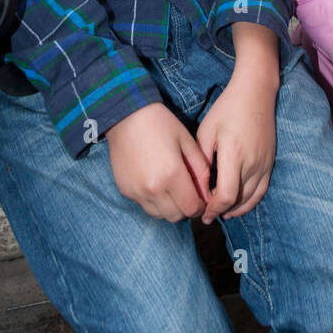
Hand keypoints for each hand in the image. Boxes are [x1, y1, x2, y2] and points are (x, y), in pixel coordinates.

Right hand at [105, 103, 211, 221]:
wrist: (126, 116)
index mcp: (172, 175)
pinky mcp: (125, 191)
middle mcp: (153, 189)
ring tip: (170, 187)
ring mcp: (137, 192)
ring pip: (160, 215)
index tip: (201, 196)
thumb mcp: (188, 141)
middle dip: (185, 208)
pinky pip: (144, 206)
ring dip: (169, 207)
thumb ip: (201, 170)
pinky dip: (153, 201)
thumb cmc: (161, 124)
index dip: (200, 205)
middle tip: (187, 191)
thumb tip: (207, 194)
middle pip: (176, 216)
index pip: (192, 209)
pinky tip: (154, 181)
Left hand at [196, 69, 277, 224]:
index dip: (213, 209)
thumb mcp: (206, 131)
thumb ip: (202, 161)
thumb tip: (198, 186)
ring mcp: (264, 164)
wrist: (256, 93)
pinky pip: (261, 191)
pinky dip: (250, 202)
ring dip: (236, 210)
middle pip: (238, 201)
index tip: (202, 213)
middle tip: (207, 214)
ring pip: (251, 199)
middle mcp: (252, 163)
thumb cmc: (227, 109)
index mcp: (234, 155)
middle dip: (221, 211)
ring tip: (221, 213)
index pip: (226, 196)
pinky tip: (238, 205)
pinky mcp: (270, 163)